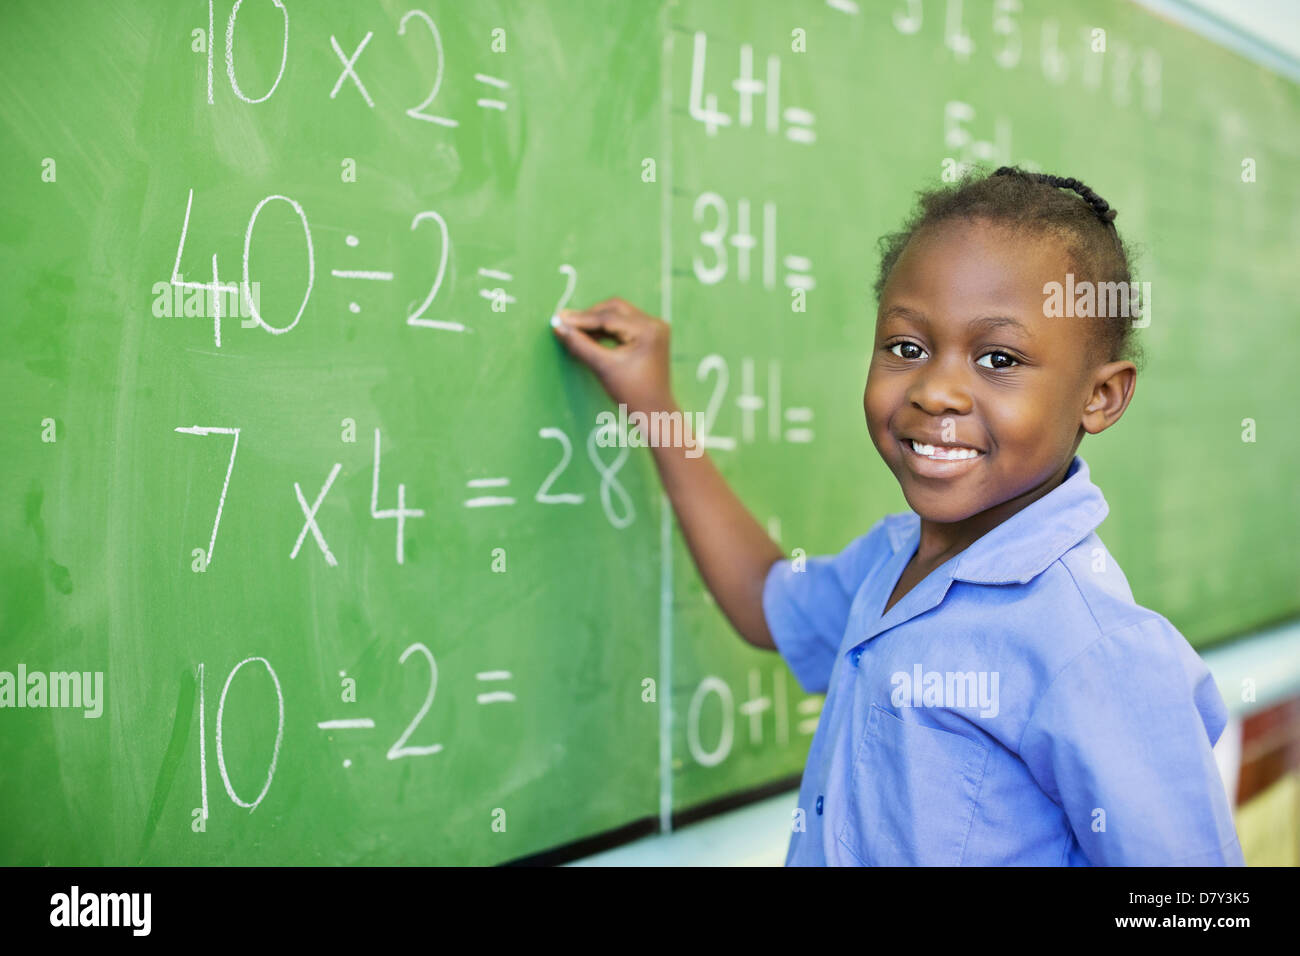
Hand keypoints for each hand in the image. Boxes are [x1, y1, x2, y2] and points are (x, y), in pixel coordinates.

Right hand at [551, 297, 672, 413]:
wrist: (655, 412)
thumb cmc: (631, 393)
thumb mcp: (603, 367)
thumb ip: (580, 345)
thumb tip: (558, 327)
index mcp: (647, 330)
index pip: (608, 317)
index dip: (581, 318)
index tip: (558, 319)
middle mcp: (654, 323)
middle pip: (614, 309)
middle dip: (588, 316)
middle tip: (565, 322)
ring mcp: (654, 328)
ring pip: (618, 314)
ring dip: (596, 321)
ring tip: (574, 330)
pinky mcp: (650, 335)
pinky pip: (623, 324)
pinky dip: (606, 329)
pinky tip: (589, 335)